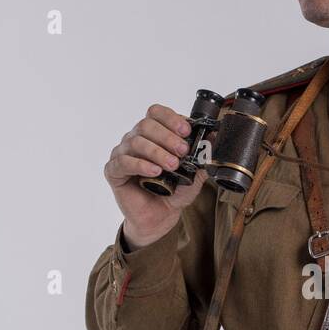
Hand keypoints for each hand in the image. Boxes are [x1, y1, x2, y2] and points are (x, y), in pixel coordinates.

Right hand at [103, 104, 209, 248]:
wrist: (162, 216)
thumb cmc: (174, 190)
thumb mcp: (194, 172)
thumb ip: (202, 155)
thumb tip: (215, 137)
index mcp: (153, 134)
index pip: (156, 113)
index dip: (171, 118)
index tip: (187, 131)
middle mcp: (135, 139)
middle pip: (146, 125)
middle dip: (167, 137)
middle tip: (183, 151)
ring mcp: (122, 154)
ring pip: (135, 142)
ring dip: (157, 152)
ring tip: (172, 165)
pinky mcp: (113, 171)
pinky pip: (123, 162)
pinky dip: (140, 165)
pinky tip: (154, 171)